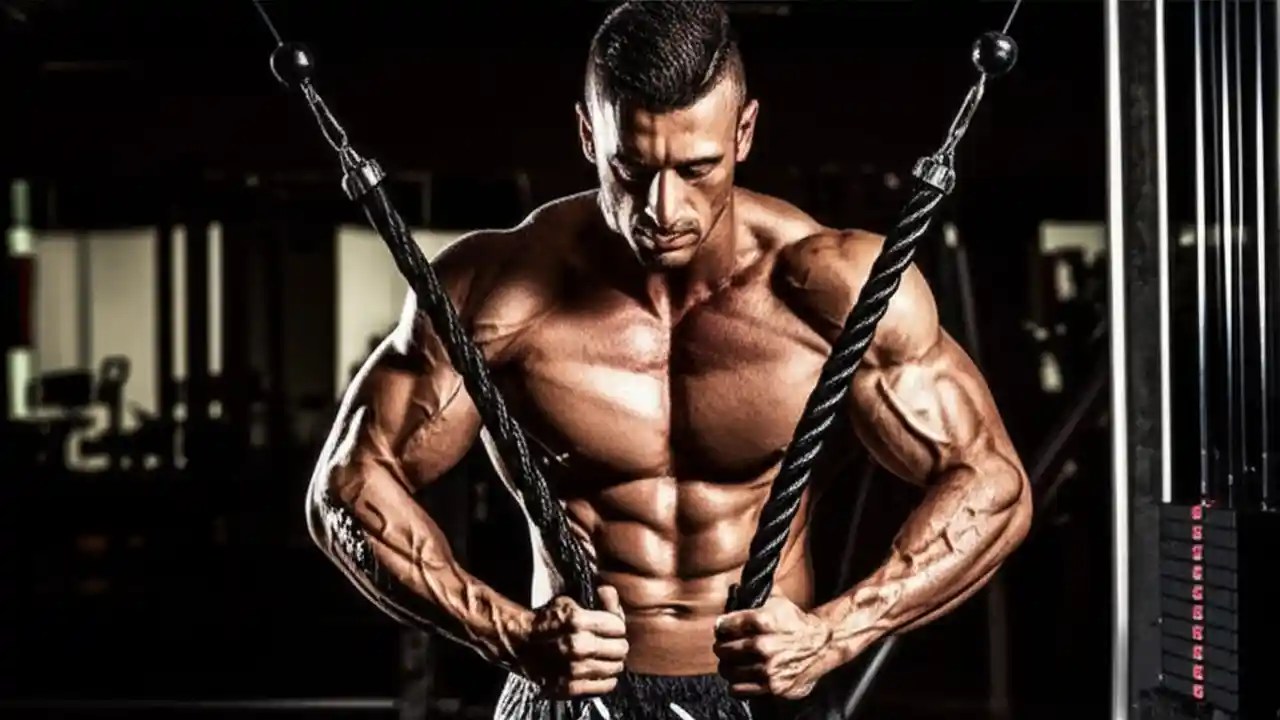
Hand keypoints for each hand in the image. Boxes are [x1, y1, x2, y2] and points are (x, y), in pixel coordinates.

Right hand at [514, 586, 628, 697]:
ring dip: (612, 661)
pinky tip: (599, 671)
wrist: (518, 644)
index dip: (616, 625)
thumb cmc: (545, 622)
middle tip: (610, 642)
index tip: (610, 627)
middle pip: (620, 648)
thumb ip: (596, 600)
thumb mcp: (568, 602)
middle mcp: (576, 646)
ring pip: (615, 668)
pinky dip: (606, 679)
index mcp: (576, 621)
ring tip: (603, 656)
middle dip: (617, 643)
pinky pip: (604, 686)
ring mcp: (573, 669)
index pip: (618, 626)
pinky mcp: (570, 688)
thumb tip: (611, 594)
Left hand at [713, 596, 835, 699]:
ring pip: (727, 670)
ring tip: (732, 662)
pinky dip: (735, 683)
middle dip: (722, 646)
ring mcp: (767, 668)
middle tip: (725, 646)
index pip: (723, 626)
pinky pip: (738, 689)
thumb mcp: (777, 600)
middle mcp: (762, 645)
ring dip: (727, 665)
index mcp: (761, 621)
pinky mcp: (772, 686)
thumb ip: (754, 594)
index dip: (721, 627)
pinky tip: (741, 676)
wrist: (821, 645)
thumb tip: (733, 589)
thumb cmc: (796, 622)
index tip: (723, 629)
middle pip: (722, 649)